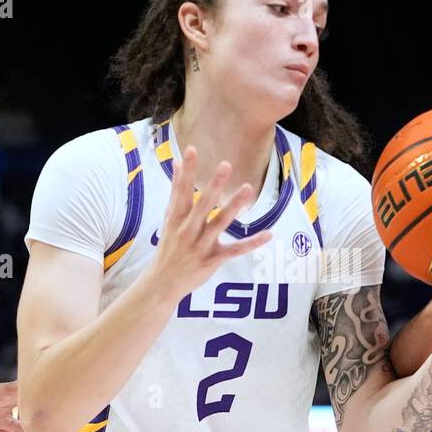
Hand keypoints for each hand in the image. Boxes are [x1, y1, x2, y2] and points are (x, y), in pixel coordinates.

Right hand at [147, 145, 272, 302]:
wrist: (163, 281)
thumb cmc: (169, 246)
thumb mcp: (169, 217)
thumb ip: (175, 190)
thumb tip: (175, 162)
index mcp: (177, 217)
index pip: (182, 189)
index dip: (186, 170)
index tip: (191, 150)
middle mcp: (188, 229)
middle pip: (202, 204)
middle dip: (214, 185)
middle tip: (226, 165)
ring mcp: (201, 245)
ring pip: (220, 223)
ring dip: (234, 206)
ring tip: (247, 188)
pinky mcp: (212, 259)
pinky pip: (235, 250)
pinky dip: (252, 243)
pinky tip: (268, 234)